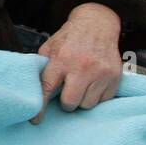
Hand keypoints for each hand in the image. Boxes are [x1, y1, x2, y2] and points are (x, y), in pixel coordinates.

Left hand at [32, 3, 123, 123]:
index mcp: (61, 59)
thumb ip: (42, 69)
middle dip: (66, 102)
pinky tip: (93, 83)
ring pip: (87, 104)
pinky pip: (103, 100)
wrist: (97, 24)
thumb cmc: (69, 39)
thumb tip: (31, 93)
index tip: (35, 120)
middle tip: (66, 92)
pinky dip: (96, 96)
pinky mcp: (115, 77)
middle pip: (70, 103)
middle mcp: (82, 67)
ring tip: (81, 85)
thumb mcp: (49, 48)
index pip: (47, 89)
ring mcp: (101, 72)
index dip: (40, 108)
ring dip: (82, 99)